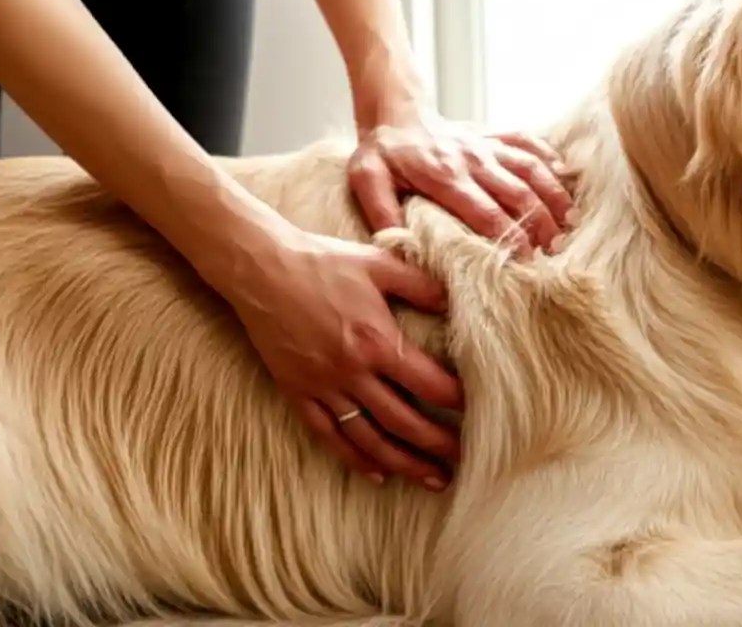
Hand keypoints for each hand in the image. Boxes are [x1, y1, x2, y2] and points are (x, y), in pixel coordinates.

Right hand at [226, 227, 459, 488]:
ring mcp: (323, 387)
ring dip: (404, 463)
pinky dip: (355, 459)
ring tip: (432, 479)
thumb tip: (458, 301)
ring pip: (369, 439)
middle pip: (405, 422)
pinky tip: (378, 474)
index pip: (430, 384)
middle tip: (465, 460)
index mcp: (378, 341)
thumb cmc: (324, 261)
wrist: (261, 270)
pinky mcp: (298, 393)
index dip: (458, 401)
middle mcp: (352, 372)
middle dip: (438, 445)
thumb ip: (422, 284)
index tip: (481, 412)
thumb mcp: (380, 263)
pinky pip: (329, 435)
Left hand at [346, 102, 573, 248]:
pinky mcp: (494, 135)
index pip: (488, 214)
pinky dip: (550, 158)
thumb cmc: (381, 152)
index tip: (527, 264)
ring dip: (554, 196)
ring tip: (570, 223)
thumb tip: (401, 248)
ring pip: (531, 169)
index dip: (512, 240)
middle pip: (519, 195)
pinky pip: (528, 142)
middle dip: (542, 225)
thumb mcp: (367, 181)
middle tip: (555, 251)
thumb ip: (383, 213)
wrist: (394, 111)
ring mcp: (487, 145)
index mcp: (445, 176)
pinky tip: (565, 178)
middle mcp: (473, 159)